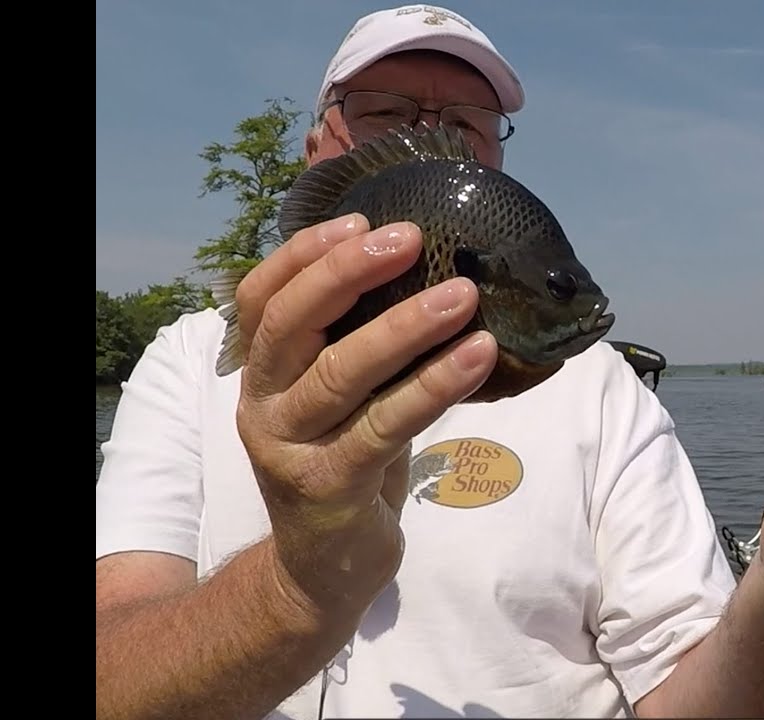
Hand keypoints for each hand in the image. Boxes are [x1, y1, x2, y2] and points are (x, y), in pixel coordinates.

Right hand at [231, 213, 497, 620]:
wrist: (324, 569)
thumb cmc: (346, 462)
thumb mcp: (343, 398)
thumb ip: (358, 344)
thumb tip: (432, 272)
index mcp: (260, 373)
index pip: (262, 298)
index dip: (304, 255)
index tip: (359, 218)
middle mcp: (262, 405)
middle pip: (293, 324)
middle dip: (351, 273)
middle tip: (412, 238)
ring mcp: (290, 448)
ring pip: (343, 373)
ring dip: (407, 327)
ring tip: (464, 294)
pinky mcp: (329, 487)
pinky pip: (385, 426)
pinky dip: (434, 386)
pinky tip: (479, 356)